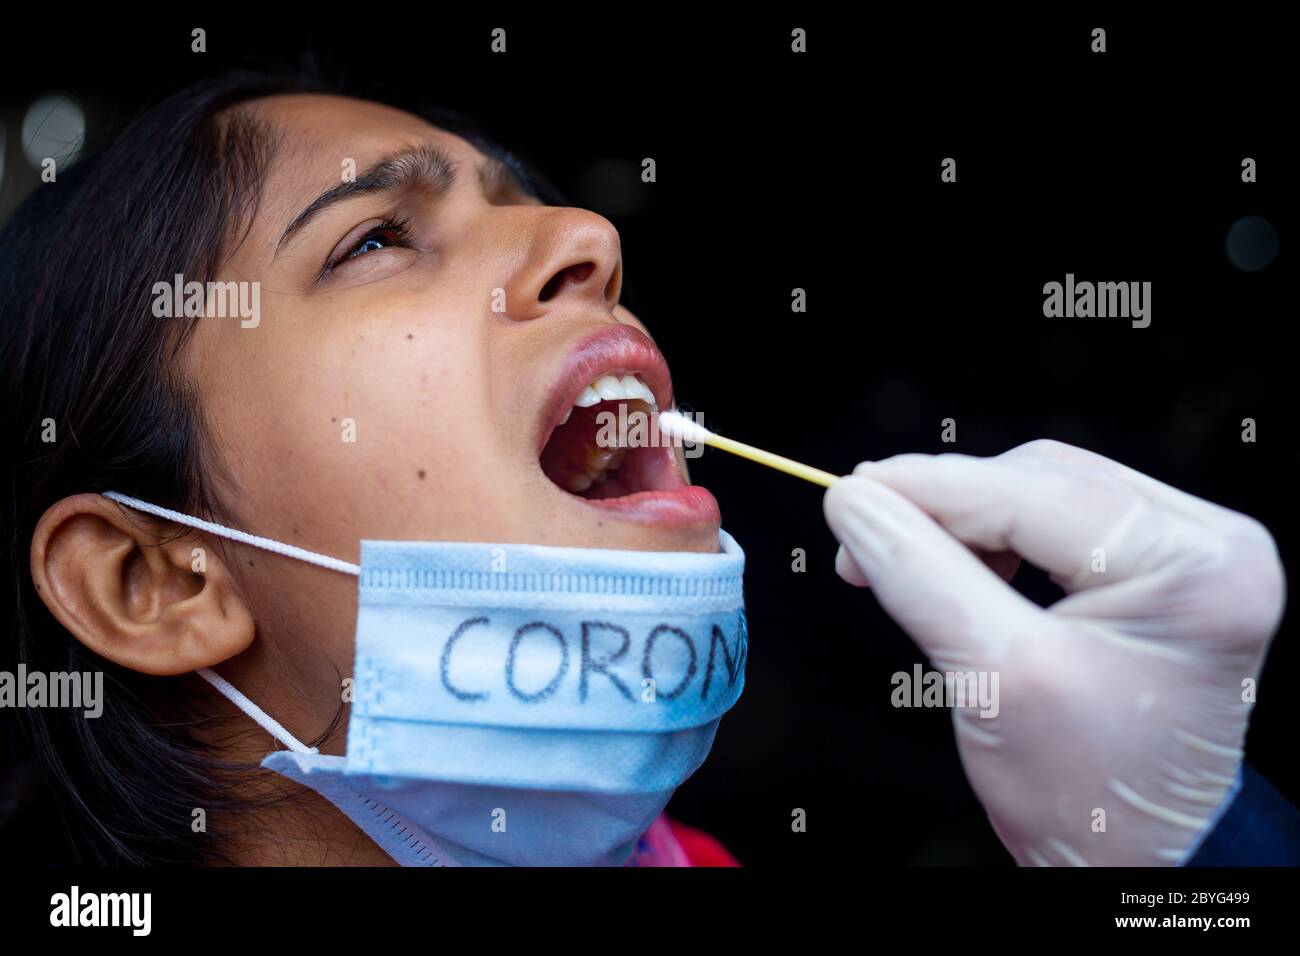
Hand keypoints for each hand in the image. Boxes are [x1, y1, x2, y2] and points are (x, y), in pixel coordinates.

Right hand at [823, 439, 1284, 865]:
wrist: (1135, 859)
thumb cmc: (1088, 795)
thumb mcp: (994, 678)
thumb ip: (920, 575)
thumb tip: (855, 504)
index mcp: (1193, 565)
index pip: (1034, 494)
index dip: (928, 488)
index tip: (847, 494)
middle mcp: (1208, 541)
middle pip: (1040, 480)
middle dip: (943, 505)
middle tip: (862, 535)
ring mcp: (1190, 552)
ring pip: (1043, 492)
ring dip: (963, 519)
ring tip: (898, 555)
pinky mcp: (1163, 568)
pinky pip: (1060, 521)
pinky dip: (994, 537)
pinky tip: (953, 565)